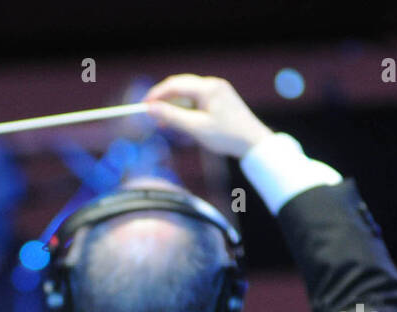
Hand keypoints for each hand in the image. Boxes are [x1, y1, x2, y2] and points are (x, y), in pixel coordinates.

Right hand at [143, 74, 272, 158]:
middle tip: (151, 115)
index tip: (143, 107)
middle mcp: (213, 84)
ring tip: (165, 123)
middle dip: (164, 100)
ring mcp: (218, 90)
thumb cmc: (226, 136)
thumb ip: (172, 116)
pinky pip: (197, 99)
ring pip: (188, 94)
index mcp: (207, 88)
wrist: (253, 142)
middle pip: (180, 86)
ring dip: (174, 106)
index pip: (174, 85)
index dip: (156, 95)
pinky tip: (181, 122)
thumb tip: (149, 109)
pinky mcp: (220, 98)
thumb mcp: (195, 128)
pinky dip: (186, 108)